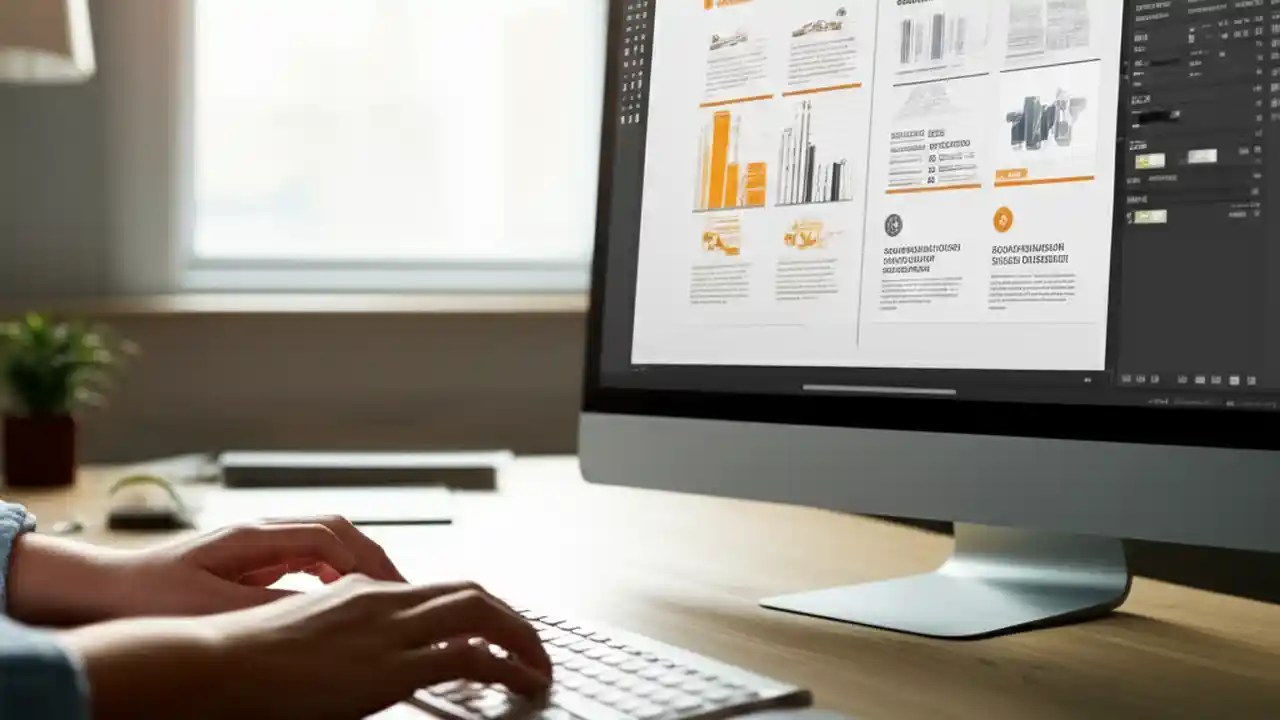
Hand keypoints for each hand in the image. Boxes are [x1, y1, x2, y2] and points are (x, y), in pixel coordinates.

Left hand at [8, 516, 405, 624]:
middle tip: (402, 590)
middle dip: (374, 558)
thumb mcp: (211, 608)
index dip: (364, 563)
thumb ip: (267, 606)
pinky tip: (347, 599)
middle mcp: (262, 533)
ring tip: (385, 595)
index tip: (387, 590)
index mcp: (254, 537)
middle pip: (337, 532)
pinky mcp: (256, 561)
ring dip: (360, 565)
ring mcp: (260, 544)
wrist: (108, 588)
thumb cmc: (150, 595)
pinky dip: (338, 575)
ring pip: (328, 544)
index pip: (328, 538)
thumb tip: (318, 613)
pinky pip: (311, 560)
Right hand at [62, 576, 552, 719]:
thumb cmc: (243, 660)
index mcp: (362, 591)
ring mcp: (388, 629)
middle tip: (531, 646)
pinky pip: (469, 657)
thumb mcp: (307, 639)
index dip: (479, 607)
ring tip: (538, 667)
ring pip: (480, 615)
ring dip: (520, 639)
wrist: (212, 665)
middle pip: (471, 593)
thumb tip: (366, 666)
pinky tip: (520, 682)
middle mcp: (382, 599)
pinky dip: (506, 665)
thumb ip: (347, 644)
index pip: (439, 589)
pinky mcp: (389, 666)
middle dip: (511, 618)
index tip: (499, 628)